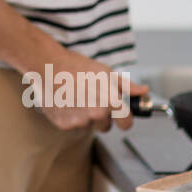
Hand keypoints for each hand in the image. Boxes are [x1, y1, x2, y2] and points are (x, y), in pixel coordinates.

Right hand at [32, 47, 149, 133]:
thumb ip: (127, 86)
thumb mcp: (105, 72)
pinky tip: (65, 101)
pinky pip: (73, 126)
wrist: (47, 65)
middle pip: (105, 126)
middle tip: (89, 98)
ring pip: (88, 126)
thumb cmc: (75, 66)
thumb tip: (144, 91)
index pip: (127, 124)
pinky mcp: (64, 124)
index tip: (120, 115)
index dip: (123, 119)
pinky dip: (70, 117)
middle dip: (101, 116)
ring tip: (75, 97)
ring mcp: (80, 121)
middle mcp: (97, 114)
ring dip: (84, 116)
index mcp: (110, 102)